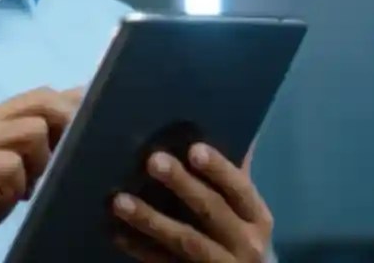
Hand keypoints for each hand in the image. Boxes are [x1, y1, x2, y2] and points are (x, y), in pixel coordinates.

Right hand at [0, 86, 83, 262]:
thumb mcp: (13, 168)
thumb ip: (38, 146)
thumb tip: (77, 122)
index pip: (44, 94)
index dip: (72, 108)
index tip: (87, 132)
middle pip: (44, 102)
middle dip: (63, 131)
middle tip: (54, 166)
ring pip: (33, 132)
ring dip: (38, 164)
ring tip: (23, 188)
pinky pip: (10, 166)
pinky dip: (14, 187)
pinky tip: (0, 198)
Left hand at [110, 144, 272, 262]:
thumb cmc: (239, 233)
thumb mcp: (244, 208)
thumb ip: (234, 175)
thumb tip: (230, 125)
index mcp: (256, 216)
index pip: (239, 188)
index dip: (218, 169)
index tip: (194, 149)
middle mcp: (245, 243)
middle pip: (211, 211)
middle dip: (182, 185)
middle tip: (152, 161)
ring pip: (185, 241)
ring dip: (151, 220)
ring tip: (120, 201)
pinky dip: (140, 249)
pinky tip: (117, 233)